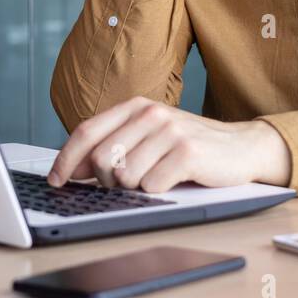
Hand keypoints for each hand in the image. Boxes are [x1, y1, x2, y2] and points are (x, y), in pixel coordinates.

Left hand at [46, 97, 291, 192]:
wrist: (241, 148)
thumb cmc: (189, 147)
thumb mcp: (148, 138)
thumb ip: (114, 146)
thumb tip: (75, 168)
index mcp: (136, 106)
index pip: (87, 131)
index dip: (66, 159)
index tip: (56, 180)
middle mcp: (151, 113)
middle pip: (103, 158)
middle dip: (107, 181)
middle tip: (128, 183)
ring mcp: (170, 131)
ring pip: (126, 176)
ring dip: (137, 187)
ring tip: (158, 177)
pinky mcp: (188, 152)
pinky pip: (152, 186)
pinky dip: (159, 191)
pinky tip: (175, 181)